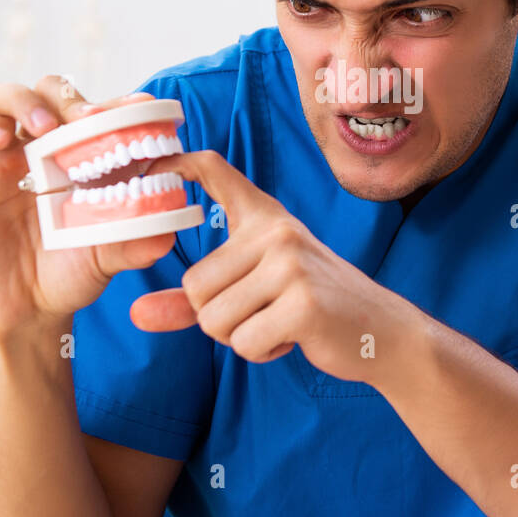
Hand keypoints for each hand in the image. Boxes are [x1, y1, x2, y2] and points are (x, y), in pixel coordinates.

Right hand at [0, 79, 177, 342]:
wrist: (29, 312)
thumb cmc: (72, 274)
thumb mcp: (109, 256)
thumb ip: (136, 242)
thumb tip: (168, 233)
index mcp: (77, 157)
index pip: (93, 111)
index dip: (116, 103)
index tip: (143, 107)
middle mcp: (38, 150)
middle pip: (46, 92)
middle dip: (67, 96)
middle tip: (86, 118)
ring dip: (21, 100)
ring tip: (42, 125)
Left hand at [130, 150, 422, 382]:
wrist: (381, 332)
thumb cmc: (311, 307)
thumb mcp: (252, 292)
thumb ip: (194, 302)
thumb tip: (136, 314)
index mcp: (264, 217)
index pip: (213, 170)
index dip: (174, 164)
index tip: (147, 166)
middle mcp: (276, 231)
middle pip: (195, 286)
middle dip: (216, 319)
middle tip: (260, 314)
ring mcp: (291, 264)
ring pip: (214, 319)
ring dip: (239, 338)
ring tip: (277, 324)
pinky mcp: (303, 304)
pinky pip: (244, 342)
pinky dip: (260, 352)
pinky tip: (290, 339)